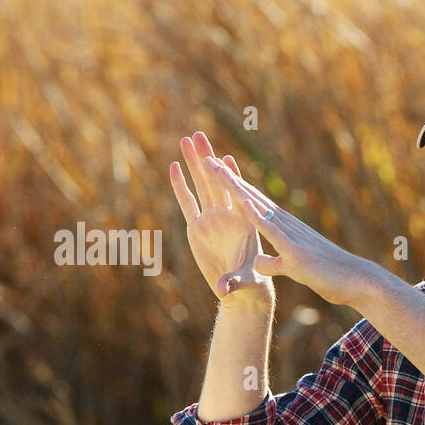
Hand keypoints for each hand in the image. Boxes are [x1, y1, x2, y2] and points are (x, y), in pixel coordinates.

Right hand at [170, 131, 272, 311]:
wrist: (242, 287)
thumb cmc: (250, 282)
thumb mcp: (243, 282)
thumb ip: (232, 283)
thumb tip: (223, 289)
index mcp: (244, 224)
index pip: (238, 197)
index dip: (232, 178)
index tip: (226, 160)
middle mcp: (227, 217)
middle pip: (216, 182)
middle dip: (208, 159)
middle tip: (199, 135)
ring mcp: (211, 219)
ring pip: (201, 186)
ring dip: (195, 163)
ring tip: (187, 139)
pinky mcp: (197, 227)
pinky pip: (188, 202)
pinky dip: (181, 185)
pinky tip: (175, 166)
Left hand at [203, 156, 374, 306]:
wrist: (357, 282)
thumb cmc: (329, 276)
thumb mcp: (294, 269)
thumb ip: (275, 263)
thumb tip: (260, 262)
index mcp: (283, 228)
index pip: (253, 203)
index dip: (234, 187)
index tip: (216, 171)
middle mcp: (285, 225)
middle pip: (250, 197)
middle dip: (227, 178)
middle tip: (206, 156)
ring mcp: (290, 235)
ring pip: (257, 207)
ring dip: (235, 188)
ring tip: (216, 168)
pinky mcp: (295, 252)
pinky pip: (272, 232)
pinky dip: (257, 217)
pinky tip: (242, 202)